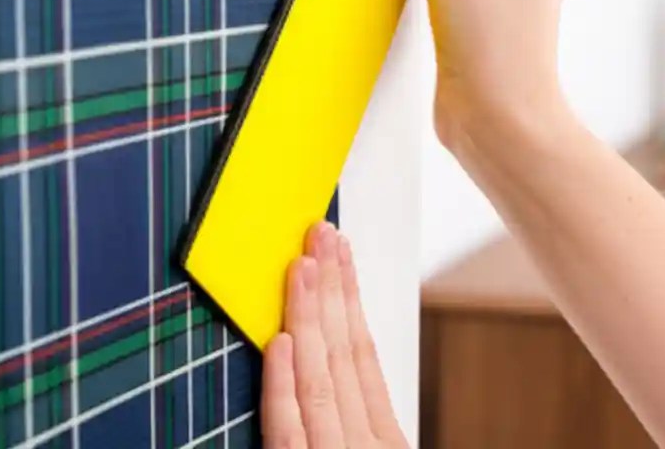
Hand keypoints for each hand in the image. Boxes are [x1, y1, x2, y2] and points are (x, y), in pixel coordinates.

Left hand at [261, 223, 406, 448]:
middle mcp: (362, 445)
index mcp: (385, 441)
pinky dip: (282, 383)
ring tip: (301, 265)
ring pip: (318, 379)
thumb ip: (356, 425)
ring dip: (308, 317)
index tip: (339, 258)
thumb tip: (333, 369)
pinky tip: (279, 341)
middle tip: (321, 237)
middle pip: (344, 354)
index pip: (365, 356)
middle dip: (332, 288)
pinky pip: (286, 428)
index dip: (350, 300)